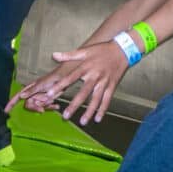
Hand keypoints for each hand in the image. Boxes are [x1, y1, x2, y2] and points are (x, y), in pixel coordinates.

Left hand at [11, 42, 127, 124]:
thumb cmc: (102, 50)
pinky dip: (102, 110)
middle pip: (83, 93)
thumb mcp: (85, 50)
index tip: (49, 94)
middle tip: (65, 116)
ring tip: (82, 122)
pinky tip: (97, 119)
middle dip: (74, 105)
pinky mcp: (112, 86)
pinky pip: (107, 100)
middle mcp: (95, 76)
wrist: (123, 50)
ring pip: (96, 99)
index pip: (70, 78)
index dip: (60, 86)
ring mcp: (104, 82)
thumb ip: (69, 55)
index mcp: (86, 66)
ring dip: (89, 111)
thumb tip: (54, 55)